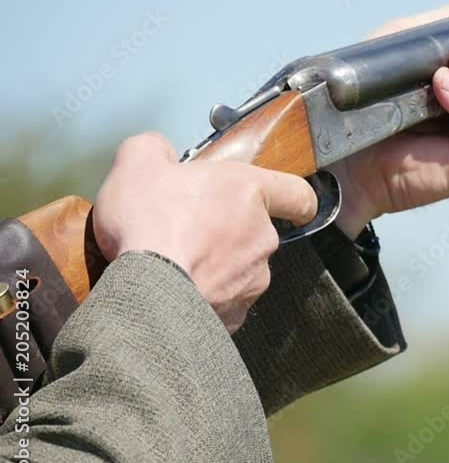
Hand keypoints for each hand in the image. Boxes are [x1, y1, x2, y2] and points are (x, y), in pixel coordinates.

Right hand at [93, 133, 317, 332]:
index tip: (291, 205)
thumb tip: (158, 152)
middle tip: (185, 230)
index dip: (295, 199)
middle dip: (225, 231)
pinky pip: (224, 301)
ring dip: (214, 266)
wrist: (143, 292)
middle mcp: (261, 237)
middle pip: (255, 231)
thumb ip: (154, 148)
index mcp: (247, 193)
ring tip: (173, 264)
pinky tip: (174, 291)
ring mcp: (253, 279)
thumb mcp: (138, 162)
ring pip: (240, 268)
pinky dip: (204, 297)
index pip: (297, 194)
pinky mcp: (236, 314)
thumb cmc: (147, 225)